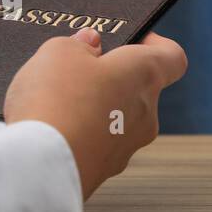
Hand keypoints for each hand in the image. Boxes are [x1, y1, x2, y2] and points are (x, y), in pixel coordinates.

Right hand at [5, 28, 187, 198]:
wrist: (39, 167)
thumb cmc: (55, 100)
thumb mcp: (58, 51)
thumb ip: (77, 43)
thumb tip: (89, 46)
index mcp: (143, 75)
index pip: (172, 57)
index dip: (154, 44)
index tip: (130, 40)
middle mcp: (145, 113)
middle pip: (136, 89)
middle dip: (109, 78)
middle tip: (73, 68)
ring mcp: (126, 148)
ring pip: (115, 119)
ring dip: (91, 108)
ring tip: (50, 101)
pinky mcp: (102, 172)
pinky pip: (94, 144)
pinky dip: (76, 135)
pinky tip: (46, 130)